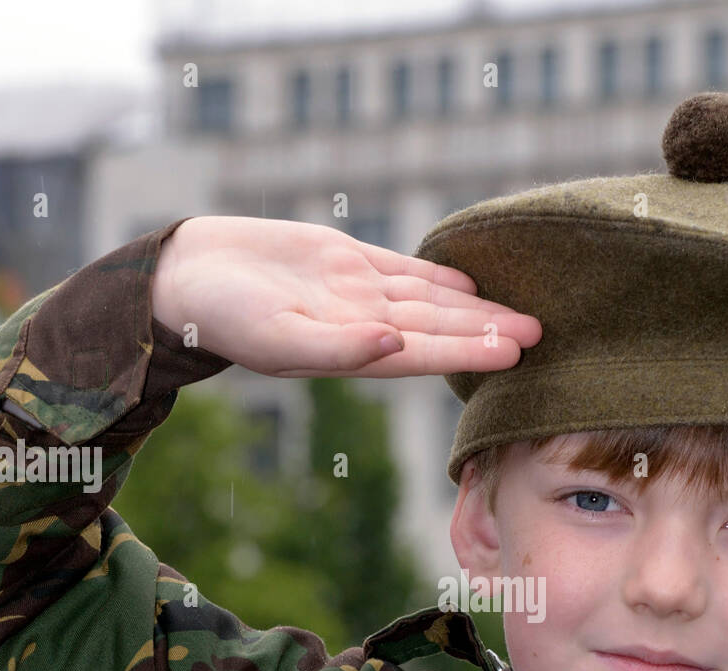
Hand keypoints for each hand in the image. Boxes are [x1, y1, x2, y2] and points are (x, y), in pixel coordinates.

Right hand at [151, 216, 541, 377]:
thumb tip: (392, 345)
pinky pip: (403, 268)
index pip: (426, 352)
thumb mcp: (277, 337)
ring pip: (429, 299)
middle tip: (540, 332)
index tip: (515, 351)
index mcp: (353, 350)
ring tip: (519, 312)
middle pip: (439, 327)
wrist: (187, 277)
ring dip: (472, 306)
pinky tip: (468, 280)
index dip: (470, 351)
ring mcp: (356, 291)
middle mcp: (363, 324)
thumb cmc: (224, 316)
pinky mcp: (343, 260)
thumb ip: (335, 348)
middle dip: (488, 330)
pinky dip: (437, 274)